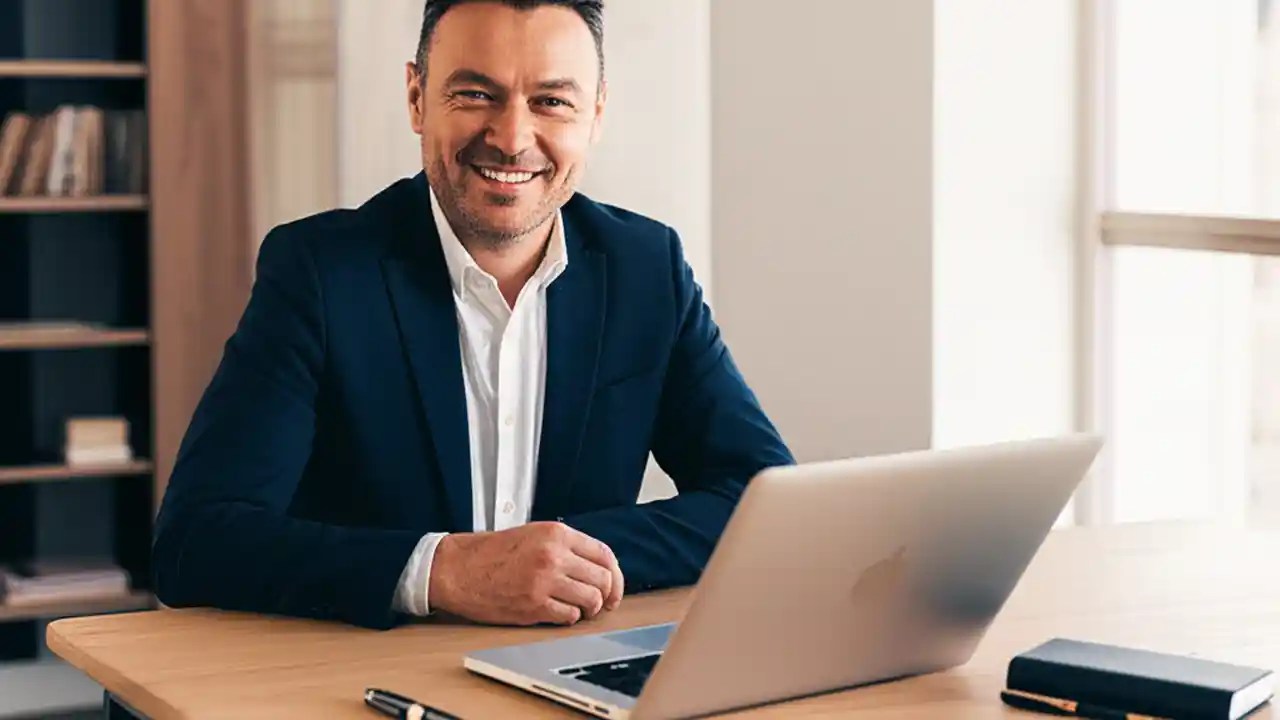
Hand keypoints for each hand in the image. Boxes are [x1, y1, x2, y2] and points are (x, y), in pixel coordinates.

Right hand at [429, 522, 624, 625]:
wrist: (458, 569)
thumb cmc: (491, 553)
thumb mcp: (534, 535)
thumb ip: (565, 547)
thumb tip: (597, 568)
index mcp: (556, 534)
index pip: (604, 555)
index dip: (615, 576)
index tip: (613, 588)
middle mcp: (554, 555)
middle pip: (602, 580)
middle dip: (606, 596)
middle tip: (600, 604)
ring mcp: (545, 581)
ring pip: (591, 600)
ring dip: (589, 609)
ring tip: (579, 609)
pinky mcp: (534, 605)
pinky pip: (569, 617)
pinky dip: (569, 618)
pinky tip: (559, 613)